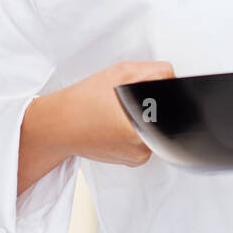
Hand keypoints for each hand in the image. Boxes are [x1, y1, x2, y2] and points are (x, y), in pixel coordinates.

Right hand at [58, 60, 173, 167]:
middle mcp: (143, 146)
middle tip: (132, 99)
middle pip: (166, 119)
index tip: (149, 94)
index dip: (164, 96)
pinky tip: (120, 123)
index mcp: (142, 126)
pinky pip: (147, 141)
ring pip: (157, 130)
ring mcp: (138, 156)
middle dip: (155, 106)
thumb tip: (173, 78)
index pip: (173, 109)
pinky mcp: (133, 161)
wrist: (58, 126)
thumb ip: (156, 72)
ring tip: (122, 111)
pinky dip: (139, 130)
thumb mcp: (121, 73)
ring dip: (147, 118)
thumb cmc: (83, 101)